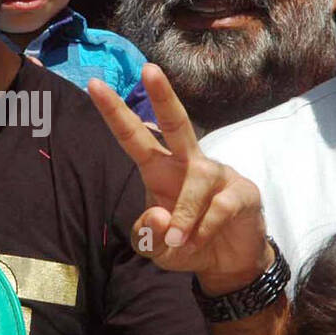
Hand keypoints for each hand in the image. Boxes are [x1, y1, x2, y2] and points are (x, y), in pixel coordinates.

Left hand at [87, 64, 272, 294]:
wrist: (227, 265)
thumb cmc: (185, 245)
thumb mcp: (155, 249)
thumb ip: (147, 235)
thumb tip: (159, 215)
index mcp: (159, 170)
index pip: (134, 137)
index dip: (114, 113)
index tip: (93, 85)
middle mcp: (188, 164)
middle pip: (176, 123)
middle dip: (163, 96)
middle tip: (149, 69)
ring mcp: (217, 175)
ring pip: (197, 179)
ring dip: (184, 215)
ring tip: (178, 241)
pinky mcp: (241, 192)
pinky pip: (220, 206)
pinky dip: (204, 228)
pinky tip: (200, 241)